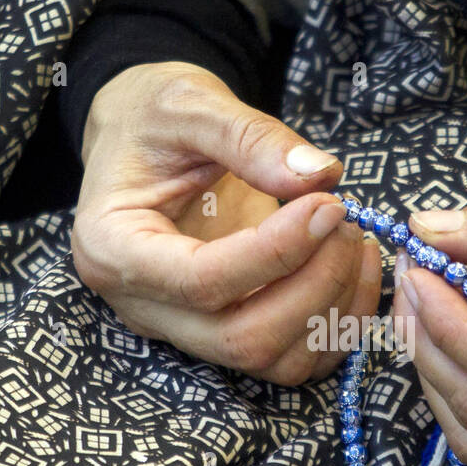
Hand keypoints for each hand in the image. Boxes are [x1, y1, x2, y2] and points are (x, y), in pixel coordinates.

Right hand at [71, 62, 381, 384]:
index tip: (328, 206)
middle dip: (314, 286)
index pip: (201, 281)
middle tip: (344, 220)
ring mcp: (185, 330)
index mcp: (113, 249)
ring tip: (350, 237)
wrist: (145, 140)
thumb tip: (320, 177)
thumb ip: (251, 139)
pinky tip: (353, 269)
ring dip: (332, 309)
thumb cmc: (153, 119)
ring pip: (272, 360)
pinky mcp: (224, 334)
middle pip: (242, 339)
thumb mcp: (190, 105)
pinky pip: (291, 360)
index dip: (277, 253)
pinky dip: (336, 325)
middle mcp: (145, 306)